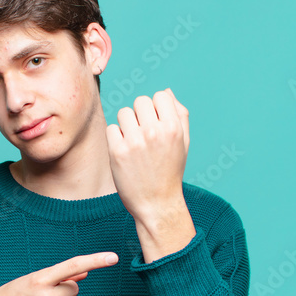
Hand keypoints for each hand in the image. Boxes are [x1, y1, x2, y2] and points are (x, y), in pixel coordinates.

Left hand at [106, 88, 189, 219]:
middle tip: (144, 135)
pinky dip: (116, 138)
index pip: (160, 95)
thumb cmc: (170, 171)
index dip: (157, 108)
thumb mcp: (184, 143)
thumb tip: (166, 92)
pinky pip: (112, 128)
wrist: (157, 204)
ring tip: (134, 144)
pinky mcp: (117, 152)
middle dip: (141, 115)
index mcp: (173, 127)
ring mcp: (134, 141)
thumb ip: (179, 114)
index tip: (156, 124)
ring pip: (124, 113)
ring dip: (127, 125)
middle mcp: (154, 131)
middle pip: (140, 101)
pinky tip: (125, 152)